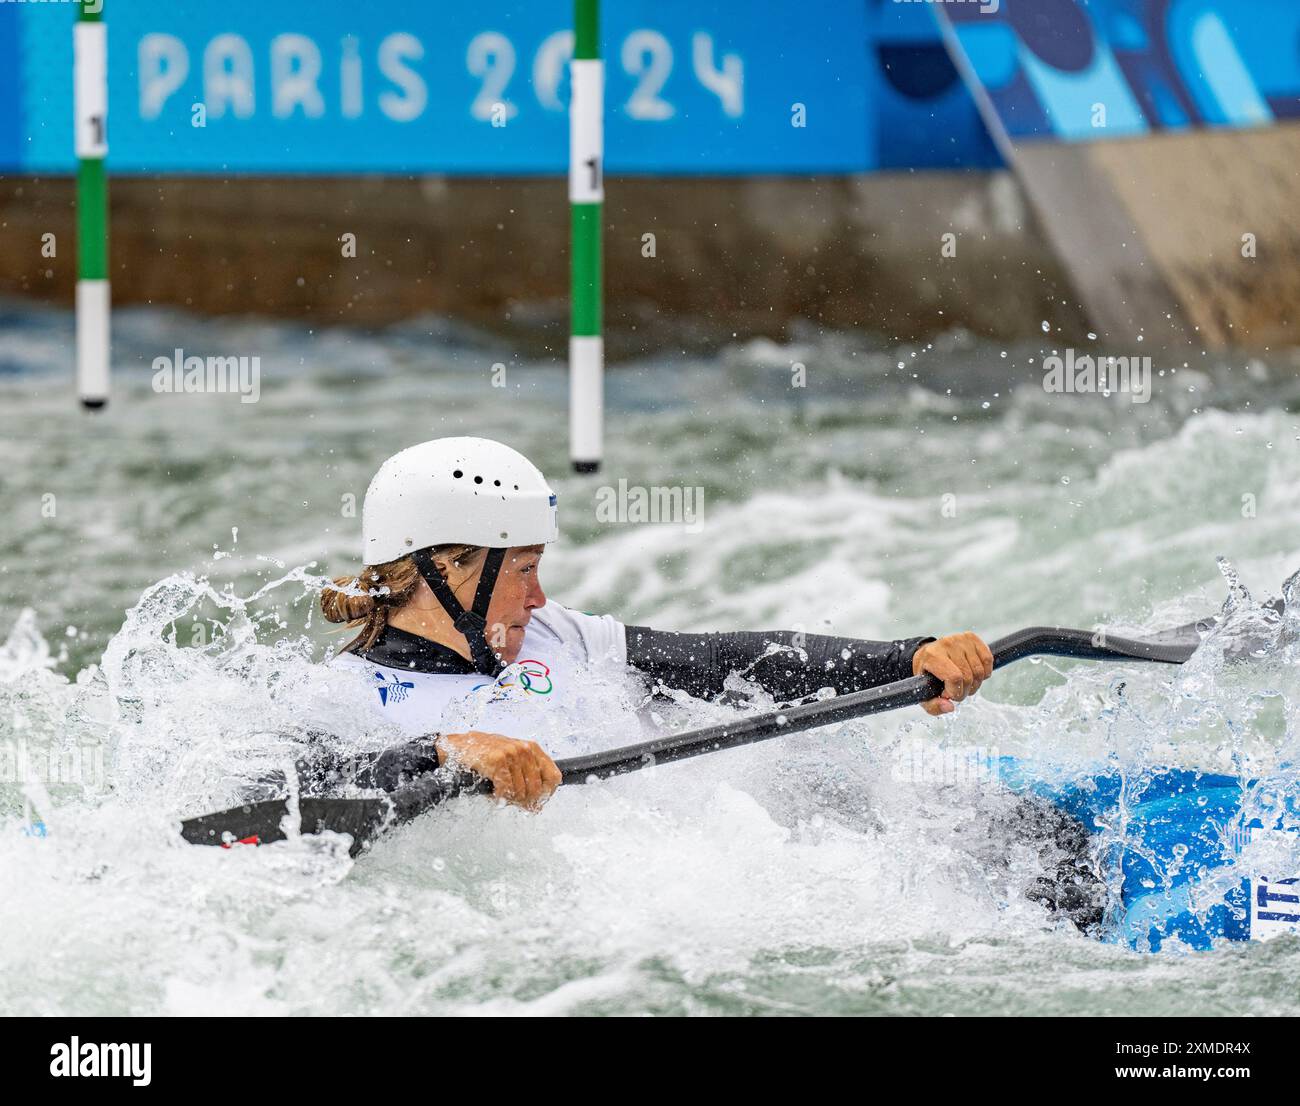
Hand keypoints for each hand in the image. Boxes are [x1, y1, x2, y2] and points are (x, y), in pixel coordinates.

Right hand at [434, 731, 560, 810]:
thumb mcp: (510, 762)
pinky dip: (499, 797)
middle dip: (525, 802)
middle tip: (512, 802)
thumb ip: (525, 781)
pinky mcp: (497, 760)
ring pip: (520, 792)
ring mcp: (511, 753)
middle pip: (536, 789)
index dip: (546, 794)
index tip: (536, 803)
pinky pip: (505, 790)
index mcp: (532, 748)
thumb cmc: (485, 755)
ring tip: (499, 795)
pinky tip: (493, 794)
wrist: (459, 747)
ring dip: (509, 800)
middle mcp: (524, 749)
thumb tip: (535, 807)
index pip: (554, 777)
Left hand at [911, 632, 993, 715]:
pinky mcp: (971, 637)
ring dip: (975, 684)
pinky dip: (985, 672)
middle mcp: (946, 644)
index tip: (949, 695)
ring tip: (965, 684)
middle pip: (968, 676)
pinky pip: (987, 659)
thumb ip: (934, 706)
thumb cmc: (927, 676)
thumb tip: (950, 707)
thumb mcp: (924, 694)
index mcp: (932, 656)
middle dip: (965, 691)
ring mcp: (960, 639)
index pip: (954, 677)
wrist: (927, 655)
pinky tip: (974, 675)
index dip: (956, 692)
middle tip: (958, 692)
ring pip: (979, 671)